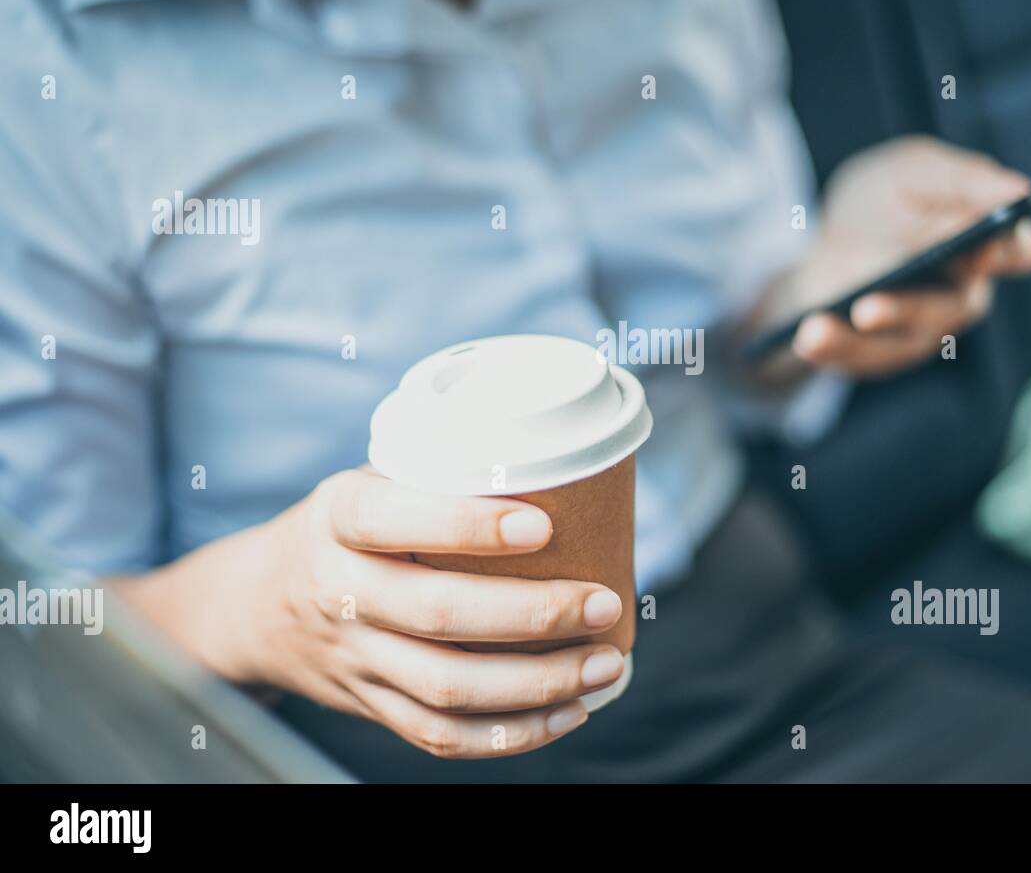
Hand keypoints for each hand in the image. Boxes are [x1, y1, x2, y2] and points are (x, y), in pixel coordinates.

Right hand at [115, 468, 626, 758]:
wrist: (258, 604)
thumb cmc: (346, 528)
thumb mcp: (370, 480)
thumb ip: (439, 474)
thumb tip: (560, 461)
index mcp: (340, 519)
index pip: (394, 519)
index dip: (468, 527)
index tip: (541, 526)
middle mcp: (341, 590)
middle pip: (438, 614)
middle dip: (533, 614)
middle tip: (603, 602)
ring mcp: (355, 657)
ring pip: (448, 688)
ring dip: (538, 683)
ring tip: (605, 662)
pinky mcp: (370, 705)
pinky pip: (440, 735)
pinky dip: (510, 734)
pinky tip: (568, 712)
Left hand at [755, 135, 1030, 376]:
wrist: (821, 241)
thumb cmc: (881, 202)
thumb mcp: (910, 173)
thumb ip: (959, 181)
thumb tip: (1015, 191)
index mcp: (985, 242)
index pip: (1017, 252)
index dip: (1008, 251)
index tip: (982, 247)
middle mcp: (963, 293)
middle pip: (957, 308)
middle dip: (913, 306)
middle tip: (872, 305)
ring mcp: (923, 329)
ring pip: (905, 338)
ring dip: (864, 334)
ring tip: (827, 324)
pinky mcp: (884, 352)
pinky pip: (862, 357)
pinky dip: (831, 345)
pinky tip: (806, 335)